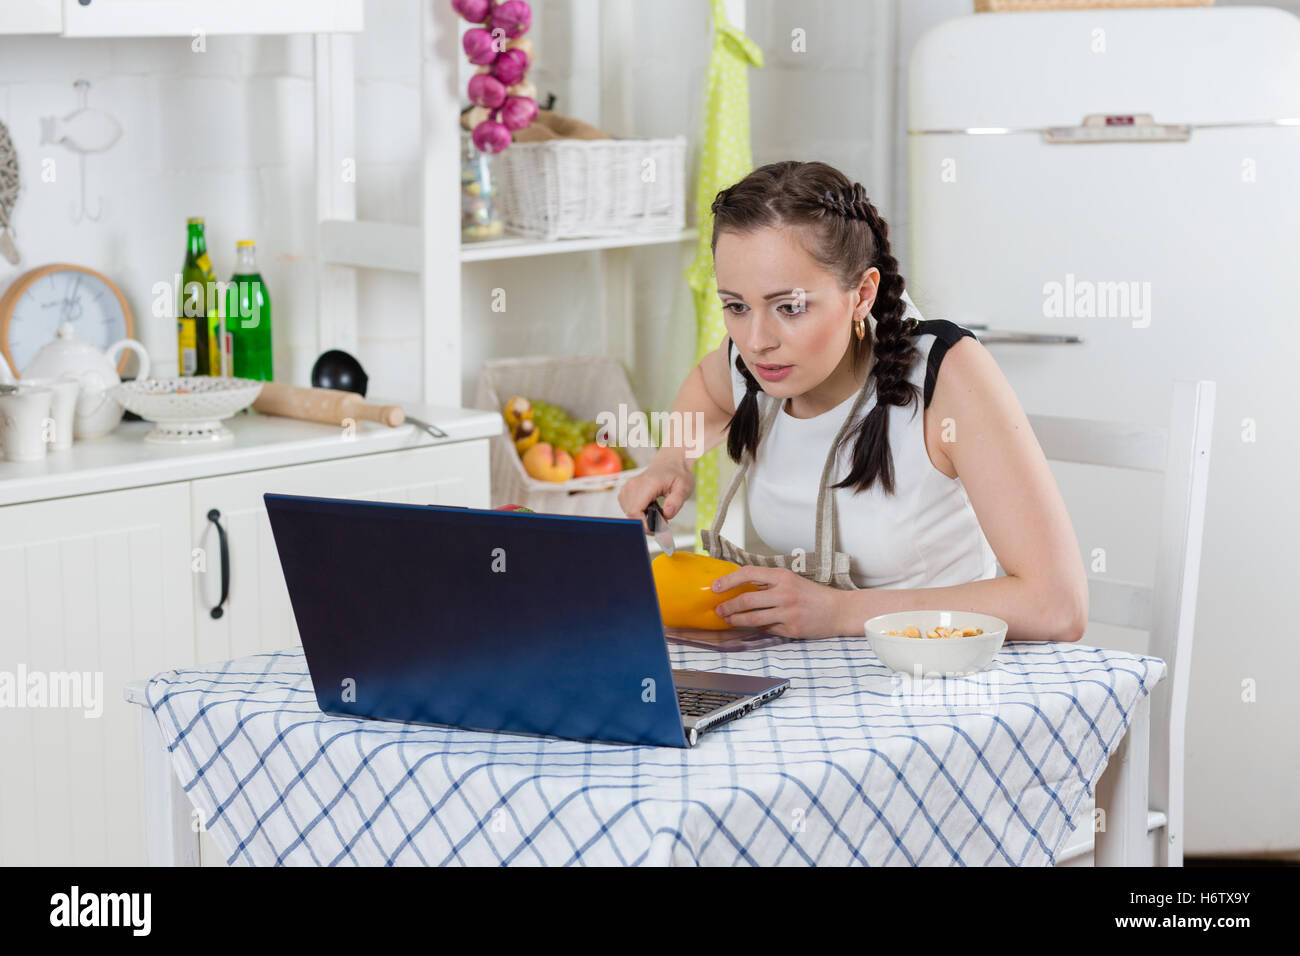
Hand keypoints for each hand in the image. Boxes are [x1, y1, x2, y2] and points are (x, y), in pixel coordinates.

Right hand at [618, 454, 693, 530]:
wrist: (670, 463)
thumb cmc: (677, 474)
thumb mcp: (684, 487)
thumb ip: (676, 501)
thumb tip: (667, 514)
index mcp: (647, 483)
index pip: (635, 511)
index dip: (644, 524)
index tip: (657, 528)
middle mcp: (634, 484)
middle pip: (630, 514)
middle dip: (645, 523)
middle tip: (661, 522)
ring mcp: (628, 487)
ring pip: (627, 512)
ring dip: (641, 518)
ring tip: (656, 514)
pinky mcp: (626, 490)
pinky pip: (626, 508)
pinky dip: (637, 513)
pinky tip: (648, 509)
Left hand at [710, 566, 845, 638]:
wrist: (838, 610)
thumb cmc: (812, 594)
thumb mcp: (791, 580)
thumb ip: (769, 583)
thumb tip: (740, 588)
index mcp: (782, 576)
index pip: (748, 573)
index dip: (728, 580)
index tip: (716, 587)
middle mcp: (784, 593)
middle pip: (746, 599)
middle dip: (728, 606)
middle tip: (719, 610)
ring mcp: (788, 612)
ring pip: (753, 618)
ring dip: (736, 620)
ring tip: (729, 620)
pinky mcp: (791, 629)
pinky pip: (767, 629)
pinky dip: (758, 628)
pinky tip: (753, 627)